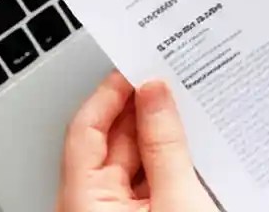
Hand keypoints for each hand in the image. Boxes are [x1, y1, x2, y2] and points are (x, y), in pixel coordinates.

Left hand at [57, 72, 216, 211]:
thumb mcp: (178, 199)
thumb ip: (166, 146)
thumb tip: (155, 95)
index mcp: (82, 200)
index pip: (85, 129)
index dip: (111, 93)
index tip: (136, 70)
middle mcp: (87, 208)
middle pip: (108, 144)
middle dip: (140, 111)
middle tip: (169, 85)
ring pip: (129, 163)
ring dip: (156, 138)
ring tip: (185, 115)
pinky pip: (141, 184)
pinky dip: (162, 164)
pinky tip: (186, 152)